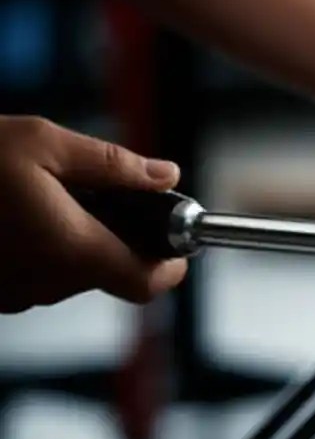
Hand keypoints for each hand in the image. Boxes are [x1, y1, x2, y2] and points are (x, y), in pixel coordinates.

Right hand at [0, 116, 188, 313]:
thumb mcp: (43, 143)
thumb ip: (112, 164)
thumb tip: (163, 174)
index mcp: (72, 249)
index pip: (147, 283)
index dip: (170, 266)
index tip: (174, 242)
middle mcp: (45, 284)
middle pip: (108, 273)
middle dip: (115, 236)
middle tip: (102, 193)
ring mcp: (11, 295)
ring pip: (68, 274)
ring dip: (73, 240)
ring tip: (45, 195)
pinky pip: (30, 277)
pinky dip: (37, 248)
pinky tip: (15, 213)